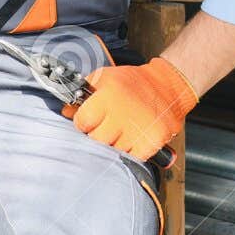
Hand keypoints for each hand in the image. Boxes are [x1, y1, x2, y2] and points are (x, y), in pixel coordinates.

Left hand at [65, 57, 197, 161]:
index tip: (89, 119)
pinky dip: (131, 151)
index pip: (82, 122)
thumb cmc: (133, 82)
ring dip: (115, 143)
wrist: (168, 86)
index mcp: (109, 95)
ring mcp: (139, 129)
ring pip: (113, 151)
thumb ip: (83, 93)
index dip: (83, 122)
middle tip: (107, 125)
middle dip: (98, 134)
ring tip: (122, 130)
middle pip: (96, 139)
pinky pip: (132, 157)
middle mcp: (123, 113)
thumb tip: (66, 111)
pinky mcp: (153, 141)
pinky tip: (133, 138)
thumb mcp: (105, 77)